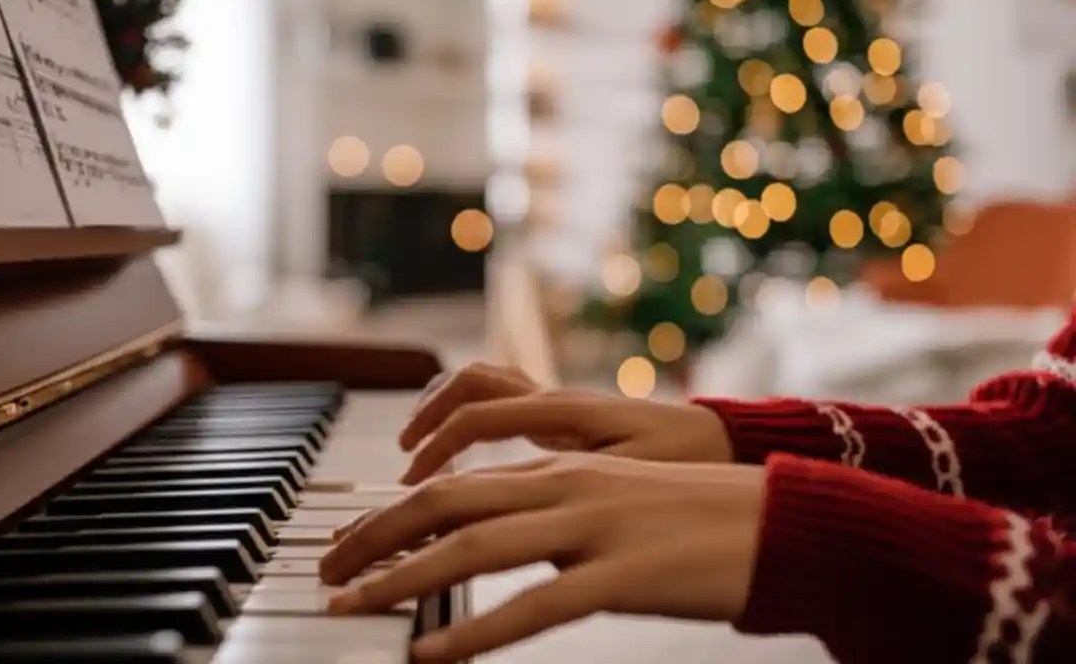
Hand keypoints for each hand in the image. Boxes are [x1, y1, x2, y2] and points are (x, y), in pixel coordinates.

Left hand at [319, 453, 763, 663]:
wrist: (786, 521)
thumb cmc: (700, 518)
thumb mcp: (614, 502)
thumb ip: (556, 517)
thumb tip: (506, 550)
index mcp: (561, 466)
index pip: (453, 482)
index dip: (391, 512)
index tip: (348, 544)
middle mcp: (565, 485)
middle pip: (443, 503)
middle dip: (373, 538)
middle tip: (325, 573)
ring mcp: (593, 527)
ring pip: (472, 546)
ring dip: (400, 579)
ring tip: (353, 608)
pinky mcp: (622, 575)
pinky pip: (532, 607)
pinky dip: (472, 630)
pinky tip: (431, 651)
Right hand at [398, 363, 734, 484]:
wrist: (719, 441)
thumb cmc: (684, 461)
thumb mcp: (628, 481)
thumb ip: (571, 483)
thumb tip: (513, 504)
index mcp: (563, 410)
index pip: (477, 415)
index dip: (436, 447)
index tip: (413, 481)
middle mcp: (551, 396)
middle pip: (467, 382)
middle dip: (425, 416)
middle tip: (406, 454)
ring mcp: (553, 401)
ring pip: (479, 382)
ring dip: (440, 408)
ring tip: (417, 448)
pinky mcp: (558, 414)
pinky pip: (498, 398)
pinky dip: (465, 414)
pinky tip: (459, 448)